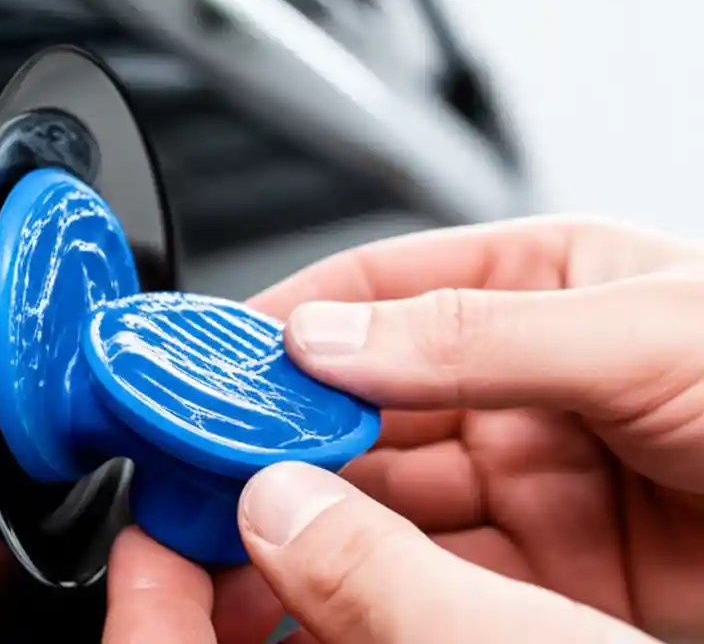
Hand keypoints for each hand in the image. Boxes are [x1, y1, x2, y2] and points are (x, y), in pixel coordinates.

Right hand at [109, 216, 703, 641]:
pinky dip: (362, 576)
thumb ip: (477, 338)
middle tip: (214, 452)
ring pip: (383, 489)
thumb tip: (330, 338)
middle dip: (284, 424)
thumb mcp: (650, 333)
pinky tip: (313, 575)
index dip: (294, 316)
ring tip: (240, 520)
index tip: (222, 355)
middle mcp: (520, 381)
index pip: (382, 288)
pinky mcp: (545, 573)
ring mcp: (529, 479)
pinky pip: (427, 569)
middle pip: (365, 398)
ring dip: (310, 502)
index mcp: (541, 288)